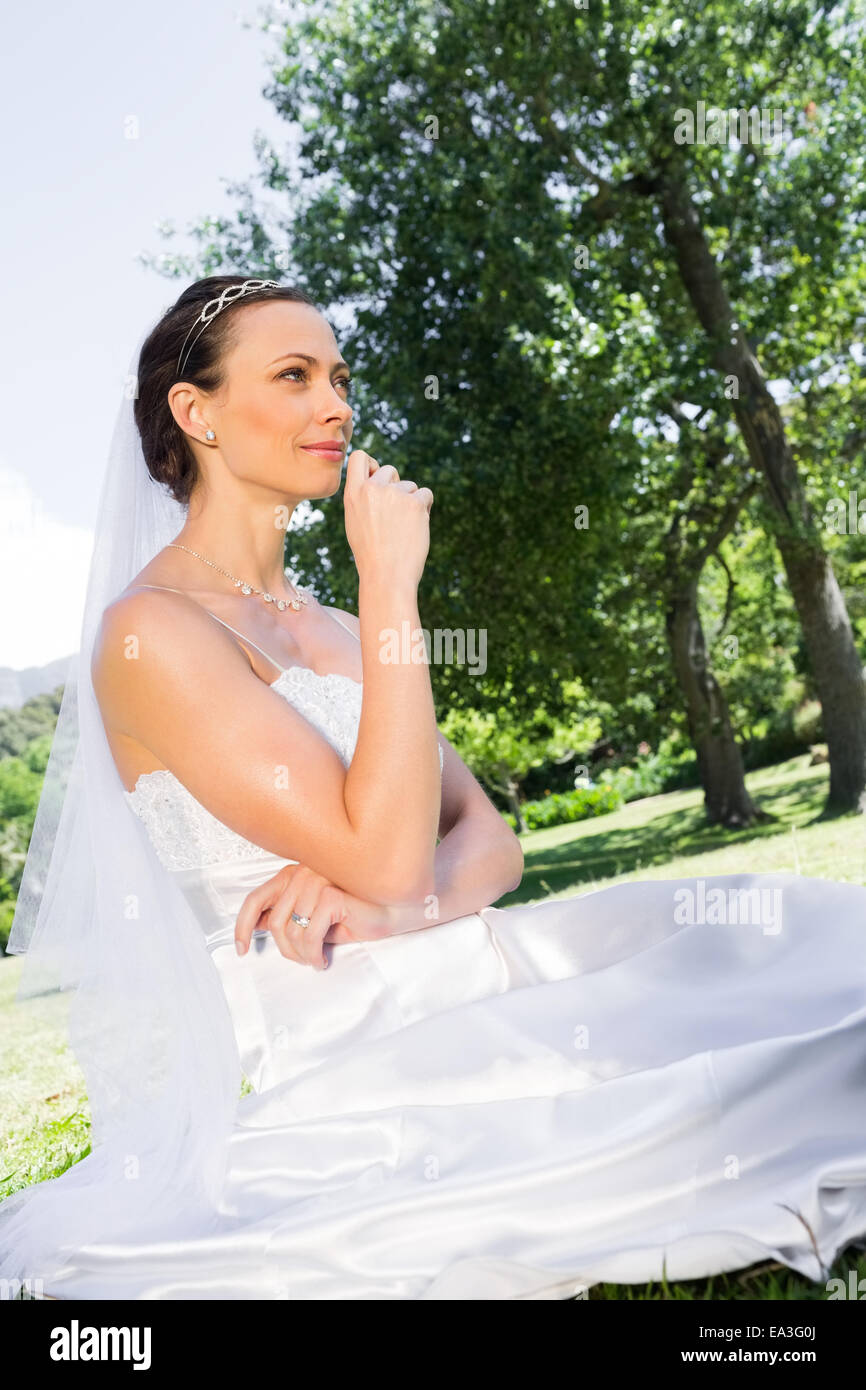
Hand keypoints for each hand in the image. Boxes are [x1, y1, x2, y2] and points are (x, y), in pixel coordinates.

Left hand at [234, 862, 392, 968]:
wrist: (391, 912)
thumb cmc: (353, 915)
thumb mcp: (312, 917)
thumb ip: (288, 917)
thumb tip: (261, 929)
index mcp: (292, 875)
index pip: (255, 900)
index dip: (242, 927)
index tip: (241, 949)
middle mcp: (301, 872)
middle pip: (275, 924)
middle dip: (286, 951)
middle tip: (303, 961)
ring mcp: (316, 880)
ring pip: (292, 933)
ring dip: (302, 955)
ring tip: (316, 959)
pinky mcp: (331, 895)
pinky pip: (310, 936)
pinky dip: (314, 954)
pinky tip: (323, 958)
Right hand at [344, 448, 432, 588]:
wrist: (387, 575)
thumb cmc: (370, 553)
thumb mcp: (355, 521)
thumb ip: (364, 497)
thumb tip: (379, 478)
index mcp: (354, 493)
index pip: (359, 457)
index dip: (372, 464)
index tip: (377, 478)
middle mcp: (373, 488)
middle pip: (390, 470)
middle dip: (396, 486)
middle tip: (394, 514)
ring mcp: (395, 494)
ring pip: (410, 485)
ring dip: (411, 502)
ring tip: (403, 528)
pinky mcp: (416, 502)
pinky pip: (426, 494)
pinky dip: (425, 508)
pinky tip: (416, 526)